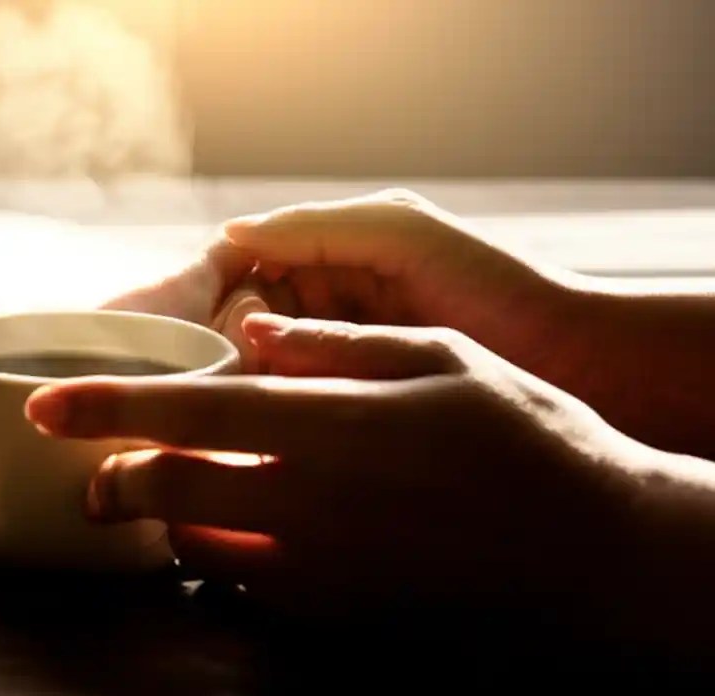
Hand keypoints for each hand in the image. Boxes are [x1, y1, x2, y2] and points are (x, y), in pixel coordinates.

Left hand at [24, 312, 642, 618]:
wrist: (597, 555)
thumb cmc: (528, 439)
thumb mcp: (444, 360)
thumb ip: (338, 347)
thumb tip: (259, 335)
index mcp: (326, 423)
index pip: (183, 410)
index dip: (102, 408)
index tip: (42, 408)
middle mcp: (308, 500)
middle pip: (167, 493)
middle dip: (114, 481)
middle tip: (97, 476)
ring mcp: (321, 568)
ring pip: (199, 549)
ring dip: (167, 526)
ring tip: (164, 505)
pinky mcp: (340, 615)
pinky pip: (250, 589)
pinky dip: (222, 562)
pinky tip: (237, 540)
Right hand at [103, 188, 586, 382]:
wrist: (579, 366)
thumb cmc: (495, 287)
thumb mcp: (404, 236)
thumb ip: (318, 228)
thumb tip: (228, 233)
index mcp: (329, 259)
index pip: (232, 270)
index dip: (184, 295)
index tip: (135, 330)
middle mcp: (326, 310)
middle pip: (229, 327)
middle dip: (189, 352)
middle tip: (143, 390)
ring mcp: (341, 365)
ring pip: (253, 377)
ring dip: (215, 395)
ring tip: (174, 422)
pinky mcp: (360, 414)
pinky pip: (292, 416)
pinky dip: (260, 427)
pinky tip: (231, 447)